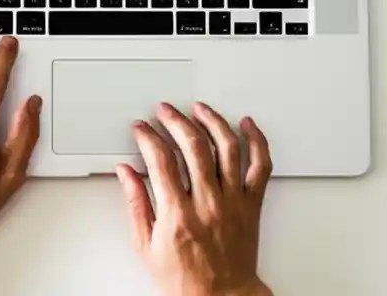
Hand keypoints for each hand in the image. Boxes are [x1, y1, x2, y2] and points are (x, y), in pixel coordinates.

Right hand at [117, 102, 273, 295]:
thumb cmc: (185, 281)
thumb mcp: (146, 247)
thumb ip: (136, 205)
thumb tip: (126, 174)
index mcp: (178, 215)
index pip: (160, 160)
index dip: (148, 137)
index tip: (141, 129)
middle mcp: (208, 204)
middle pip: (193, 146)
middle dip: (175, 120)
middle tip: (165, 111)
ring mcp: (233, 202)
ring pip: (227, 148)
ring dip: (212, 121)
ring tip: (199, 109)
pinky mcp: (252, 204)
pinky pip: (260, 166)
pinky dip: (257, 141)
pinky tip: (247, 126)